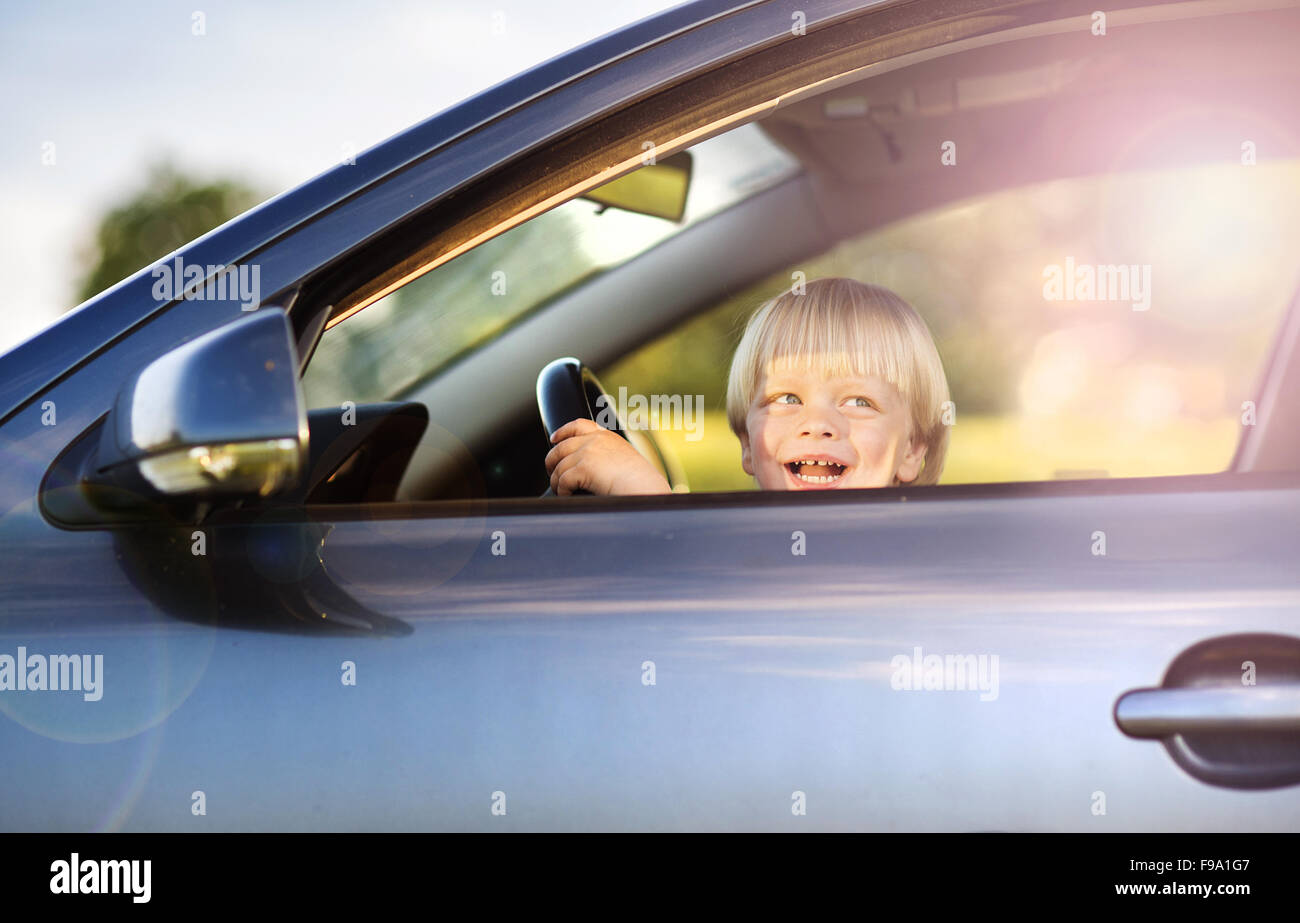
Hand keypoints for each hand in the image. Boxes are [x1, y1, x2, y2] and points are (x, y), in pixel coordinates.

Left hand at [545, 418, 671, 495]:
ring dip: (557, 481)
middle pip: (561, 447)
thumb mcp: (624, 460)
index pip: (579, 425)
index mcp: (606, 437)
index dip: (563, 431)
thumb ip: (606, 457)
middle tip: (552, 473)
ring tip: (561, 490)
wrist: (644, 488)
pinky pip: (562, 480)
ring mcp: (587, 452)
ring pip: (559, 467)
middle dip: (552, 461)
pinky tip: (567, 495)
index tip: (554, 439)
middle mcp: (594, 441)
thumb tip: (592, 470)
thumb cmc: (640, 482)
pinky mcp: (582, 468)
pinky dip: (562, 490)